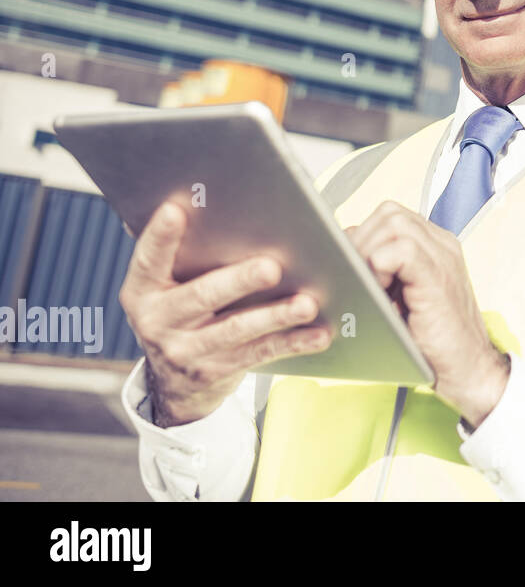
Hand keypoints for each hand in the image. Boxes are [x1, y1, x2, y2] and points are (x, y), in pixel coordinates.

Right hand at [119, 201, 332, 426]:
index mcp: (143, 290)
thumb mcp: (166, 286)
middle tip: (271, 267)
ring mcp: (186, 351)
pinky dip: (293, 342)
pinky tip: (319, 333)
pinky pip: (260, 354)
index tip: (176, 210)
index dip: (160, 236)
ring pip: (236, 329)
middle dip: (239, 280)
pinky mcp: (217, 371)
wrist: (171, 383)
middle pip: (202, 296)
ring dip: (275, 315)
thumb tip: (214, 203)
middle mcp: (158, 322)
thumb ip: (183, 253)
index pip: (148, 259)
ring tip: (306, 304)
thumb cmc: (180, 311)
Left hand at [345, 201, 508, 426]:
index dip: (364, 236)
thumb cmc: (432, 342)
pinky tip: (381, 292)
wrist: (469, 371)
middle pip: (389, 213)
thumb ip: (383, 272)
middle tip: (357, 279)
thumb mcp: (403, 299)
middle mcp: (441, 245)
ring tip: (370, 286)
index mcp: (434, 246)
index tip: (352, 268)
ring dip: (369, 252)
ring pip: (394, 224)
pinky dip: (380, 265)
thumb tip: (341, 255)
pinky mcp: (438, 278)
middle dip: (362, 242)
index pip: (390, 216)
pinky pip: (403, 249)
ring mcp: (443, 259)